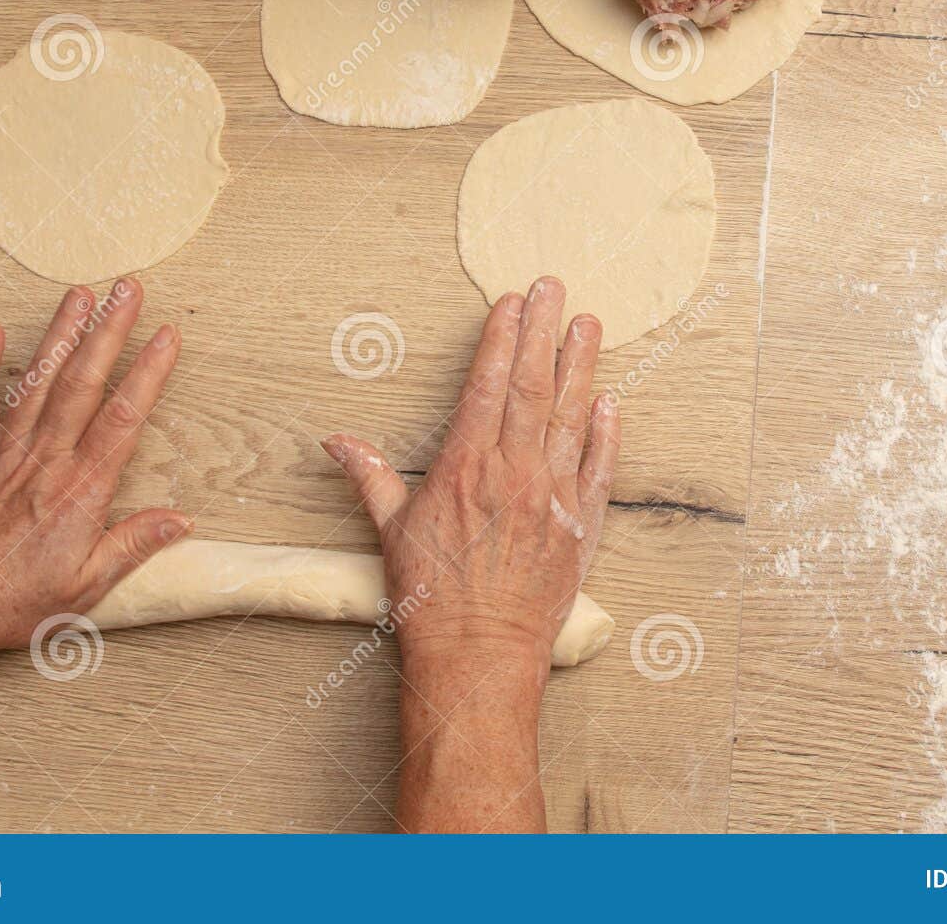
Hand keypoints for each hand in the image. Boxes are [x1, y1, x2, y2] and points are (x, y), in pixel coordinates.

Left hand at [0, 279, 192, 657]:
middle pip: (83, 382)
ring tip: (80, 293)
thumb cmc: (10, 599)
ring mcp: (6, 451)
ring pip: (38, 380)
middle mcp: (45, 459)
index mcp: (80, 489)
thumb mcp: (86, 587)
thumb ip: (134, 544)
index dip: (148, 373)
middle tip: (129, 289)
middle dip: (109, 330)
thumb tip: (181, 520)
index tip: (167, 336)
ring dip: (61, 333)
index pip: (123, 418)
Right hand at [322, 276, 619, 674]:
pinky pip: (600, 471)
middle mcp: (513, 474)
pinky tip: (609, 403)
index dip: (500, 338)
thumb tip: (336, 441)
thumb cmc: (429, 599)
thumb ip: (369, 476)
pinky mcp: (581, 528)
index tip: (510, 301)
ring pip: (572, 418)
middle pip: (533, 387)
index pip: (487, 385)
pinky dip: (607, 435)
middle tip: (554, 287)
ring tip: (588, 325)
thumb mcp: (389, 531)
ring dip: (581, 367)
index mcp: (465, 467)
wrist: (478, 659)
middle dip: (543, 332)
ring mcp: (553, 499)